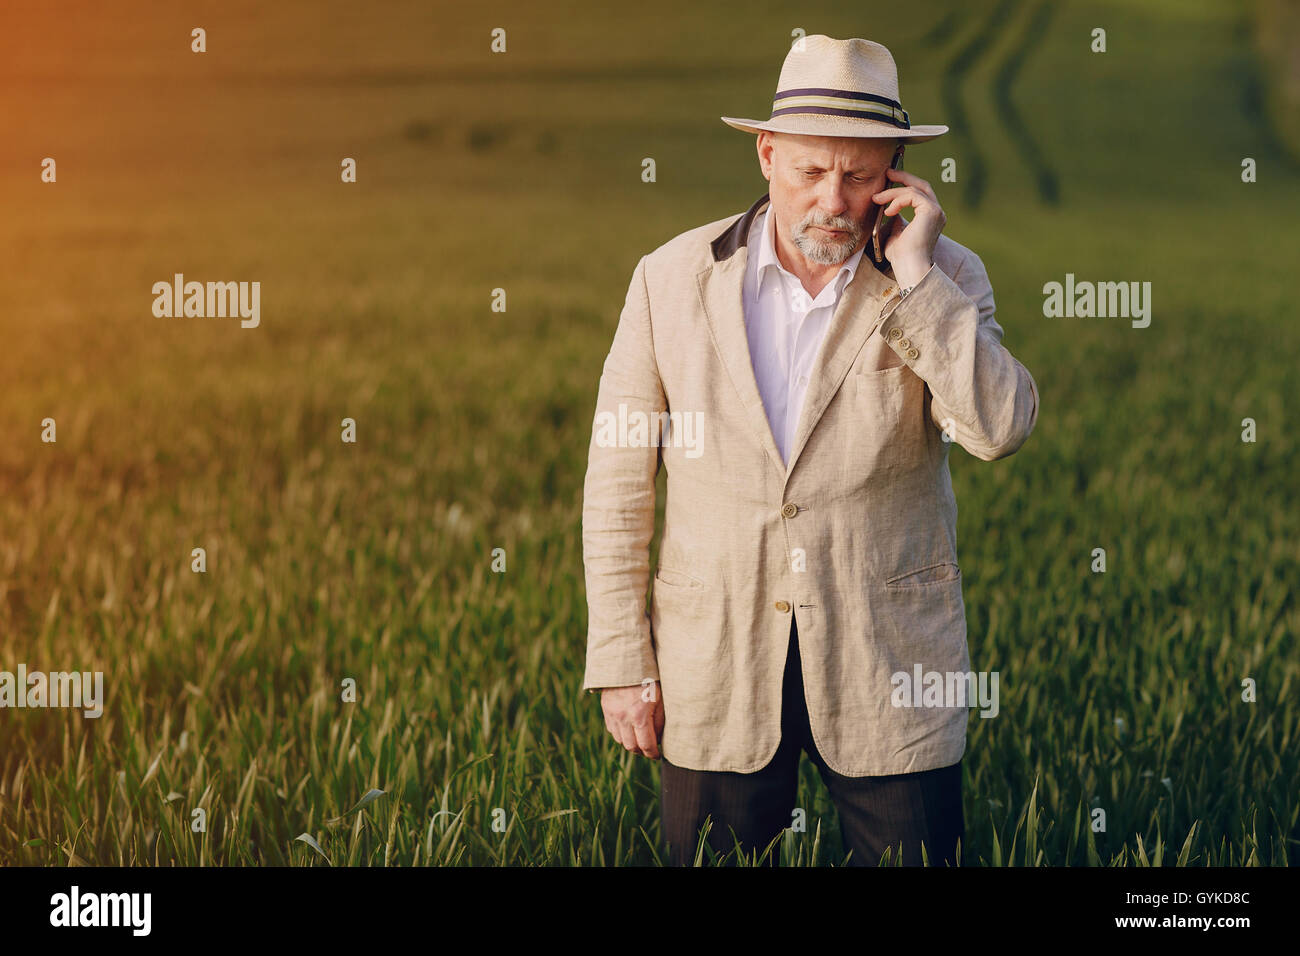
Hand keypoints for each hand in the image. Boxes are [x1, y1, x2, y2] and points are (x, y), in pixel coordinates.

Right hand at [600, 682, 664, 758]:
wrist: (627, 662)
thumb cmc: (648, 679)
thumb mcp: (660, 698)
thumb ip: (660, 721)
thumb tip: (658, 739)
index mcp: (639, 715)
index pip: (646, 745)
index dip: (653, 754)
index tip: (657, 755)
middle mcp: (623, 717)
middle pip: (631, 747)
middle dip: (642, 751)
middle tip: (649, 749)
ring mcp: (612, 714)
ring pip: (620, 740)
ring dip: (630, 743)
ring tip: (639, 738)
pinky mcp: (606, 709)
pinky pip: (612, 729)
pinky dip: (621, 733)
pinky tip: (629, 728)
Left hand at [873, 166, 946, 288]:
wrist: (909, 268)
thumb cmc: (901, 258)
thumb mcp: (895, 235)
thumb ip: (895, 221)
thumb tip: (890, 210)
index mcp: (929, 217)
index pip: (919, 194)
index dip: (905, 184)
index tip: (888, 180)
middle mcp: (936, 212)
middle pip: (921, 185)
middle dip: (903, 177)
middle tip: (887, 172)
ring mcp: (936, 211)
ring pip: (914, 190)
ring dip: (893, 192)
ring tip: (877, 199)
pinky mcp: (931, 211)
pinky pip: (912, 196)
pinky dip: (897, 200)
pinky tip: (888, 210)